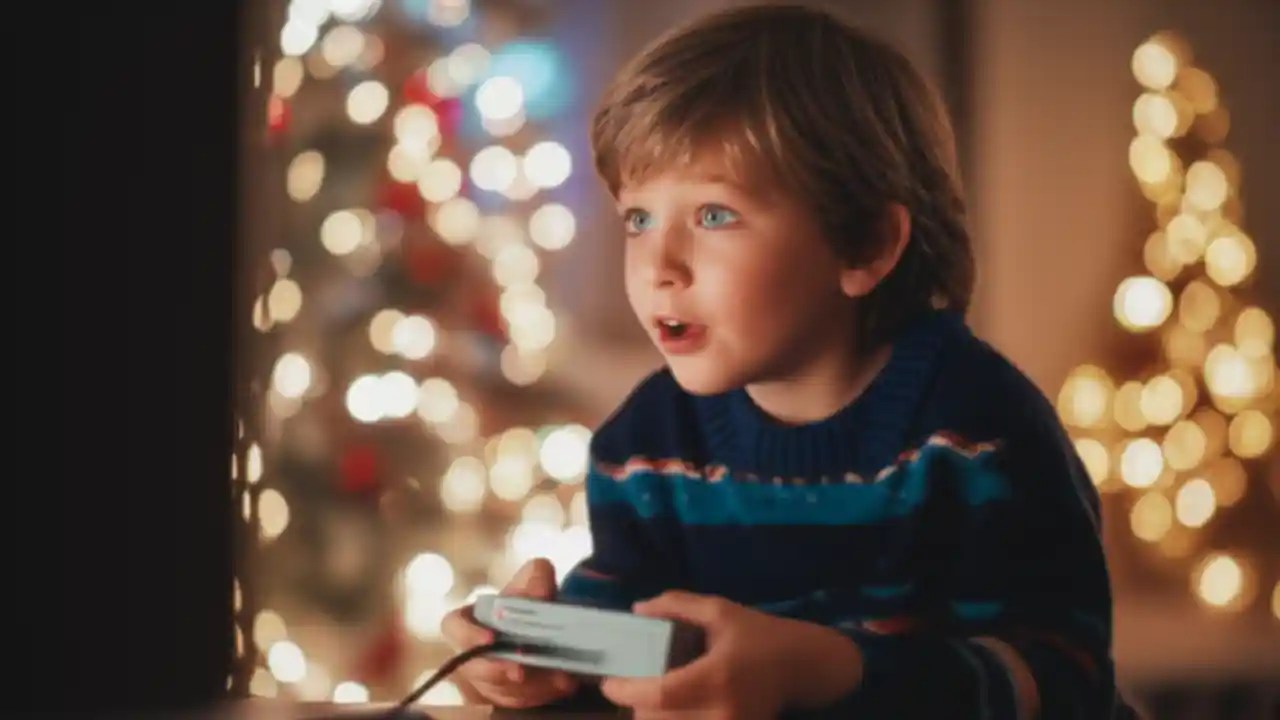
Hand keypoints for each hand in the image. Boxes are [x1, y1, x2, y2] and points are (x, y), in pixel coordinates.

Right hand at [440, 558, 579, 708]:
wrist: (549, 624)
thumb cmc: (530, 600)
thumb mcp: (533, 580)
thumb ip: (535, 577)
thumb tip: (538, 592)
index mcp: (469, 620)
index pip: (453, 627)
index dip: (467, 636)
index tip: (489, 639)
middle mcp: (472, 653)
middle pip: (474, 669)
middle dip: (497, 672)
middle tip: (519, 671)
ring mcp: (490, 679)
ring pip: (500, 690)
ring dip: (527, 687)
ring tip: (556, 676)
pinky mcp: (510, 696)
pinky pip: (522, 701)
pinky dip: (545, 693)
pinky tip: (564, 682)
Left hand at [599, 591, 863, 718]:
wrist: (802, 668)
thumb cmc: (760, 636)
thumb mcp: (720, 611)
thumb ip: (677, 606)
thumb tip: (637, 609)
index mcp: (718, 677)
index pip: (659, 695)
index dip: (626, 691)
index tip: (608, 681)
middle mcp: (723, 712)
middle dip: (637, 708)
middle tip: (630, 689)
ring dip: (653, 719)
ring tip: (650, 701)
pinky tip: (672, 711)